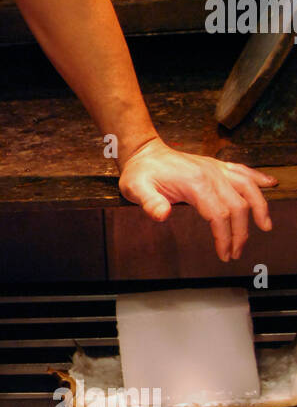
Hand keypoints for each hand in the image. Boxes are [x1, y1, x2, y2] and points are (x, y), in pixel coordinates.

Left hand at [118, 137, 275, 260]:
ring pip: (248, 188)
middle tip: (235, 252)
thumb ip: (149, 203)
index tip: (224, 254)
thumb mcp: (136, 189)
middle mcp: (211, 174)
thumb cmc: (140, 172)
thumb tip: (162, 215)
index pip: (219, 215)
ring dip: (259, 207)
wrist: (144, 152)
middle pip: (238, 206)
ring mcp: (216, 169)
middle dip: (240, 233)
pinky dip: (258, 178)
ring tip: (266, 226)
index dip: (224, 237)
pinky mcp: (217, 166)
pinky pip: (243, 171)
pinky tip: (270, 184)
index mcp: (195, 182)